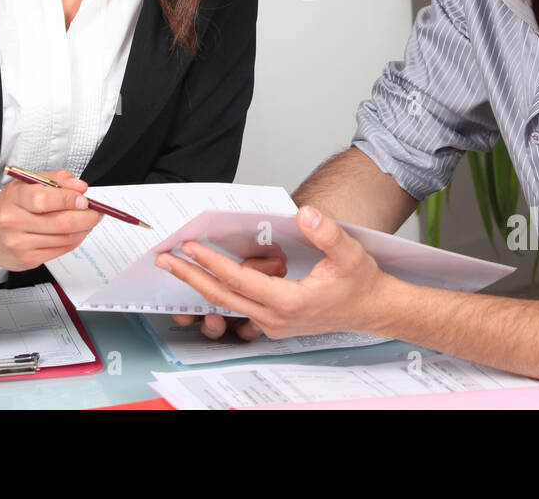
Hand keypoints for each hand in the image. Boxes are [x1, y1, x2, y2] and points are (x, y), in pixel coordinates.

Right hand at [0, 171, 102, 271]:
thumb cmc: (7, 206)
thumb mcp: (25, 183)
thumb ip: (55, 179)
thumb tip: (79, 186)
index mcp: (13, 199)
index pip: (44, 199)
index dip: (69, 199)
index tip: (84, 199)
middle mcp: (13, 222)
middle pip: (60, 222)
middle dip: (86, 217)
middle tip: (95, 212)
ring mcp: (19, 244)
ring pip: (64, 239)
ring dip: (83, 230)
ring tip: (87, 221)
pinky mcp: (26, 260)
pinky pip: (59, 251)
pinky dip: (74, 241)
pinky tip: (76, 233)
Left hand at [155, 206, 393, 338]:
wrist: (374, 310)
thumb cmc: (361, 283)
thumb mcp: (350, 253)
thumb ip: (327, 233)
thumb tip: (304, 213)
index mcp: (289, 303)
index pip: (239, 281)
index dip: (212, 263)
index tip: (190, 247)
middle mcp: (275, 319)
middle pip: (222, 297)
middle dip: (190, 277)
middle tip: (164, 259)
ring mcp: (273, 324)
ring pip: (228, 304)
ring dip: (201, 283)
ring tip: (178, 264)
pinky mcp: (274, 322)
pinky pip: (239, 306)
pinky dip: (220, 290)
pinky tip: (208, 275)